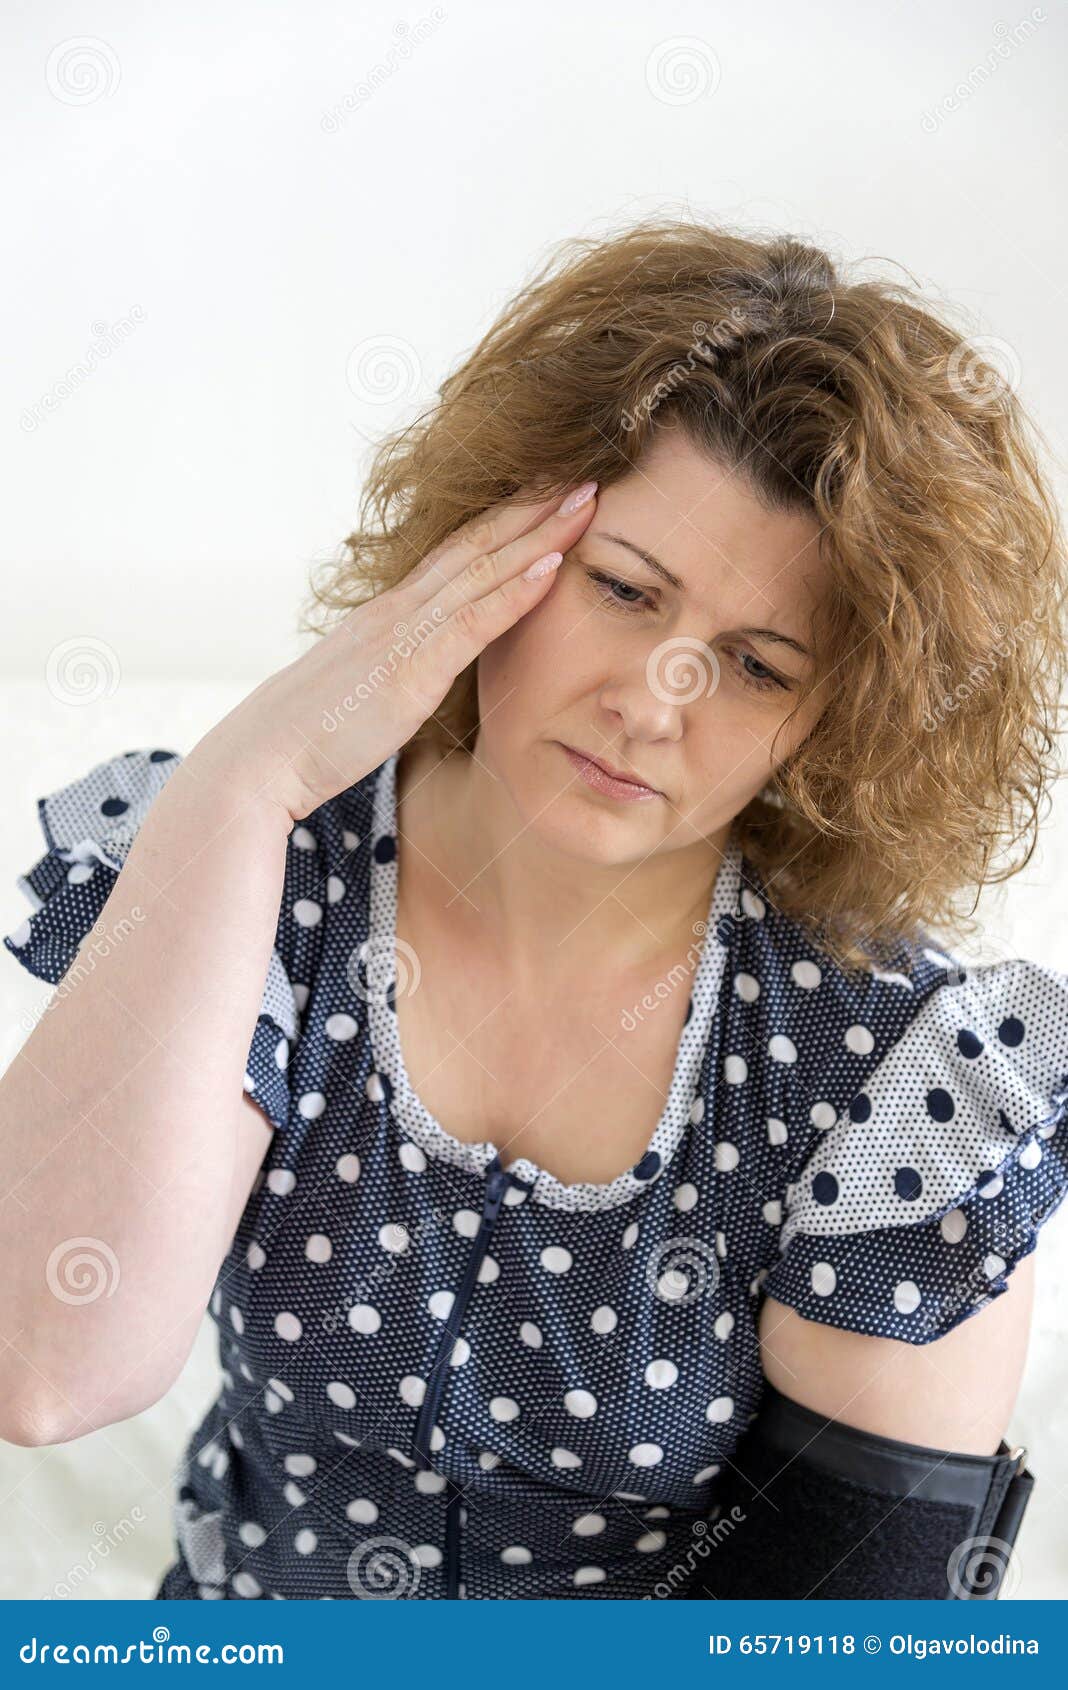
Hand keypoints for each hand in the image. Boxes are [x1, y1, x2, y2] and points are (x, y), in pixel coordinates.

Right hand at [190, 480, 598, 819]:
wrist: (261, 759)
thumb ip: (393, 670)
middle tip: (587, 475)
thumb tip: (414, 673)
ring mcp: (404, 636)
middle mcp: (397, 611)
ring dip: (539, 533)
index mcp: (388, 615)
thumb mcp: (360, 690)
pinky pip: (473, 622)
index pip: (456, 553)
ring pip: (482, 569)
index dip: (505, 521)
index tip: (549, 495)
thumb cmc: (308, 736)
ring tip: (586, 501)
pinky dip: (515, 591)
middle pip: (476, 544)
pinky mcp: (411, 672)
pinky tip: (553, 568)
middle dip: (534, 507)